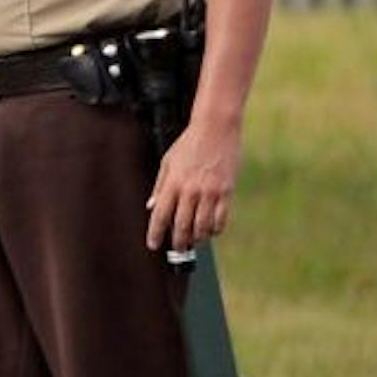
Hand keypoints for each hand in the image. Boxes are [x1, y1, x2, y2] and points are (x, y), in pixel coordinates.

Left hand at [146, 114, 240, 254]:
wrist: (216, 127)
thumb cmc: (190, 143)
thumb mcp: (168, 161)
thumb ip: (160, 185)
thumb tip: (150, 206)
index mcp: (173, 183)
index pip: (160, 215)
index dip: (155, 234)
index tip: (153, 245)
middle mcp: (190, 190)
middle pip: (181, 226)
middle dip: (178, 242)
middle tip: (177, 248)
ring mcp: (209, 192)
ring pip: (202, 227)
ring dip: (197, 238)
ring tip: (194, 240)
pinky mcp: (226, 191)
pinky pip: (220, 220)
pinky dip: (215, 230)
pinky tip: (211, 231)